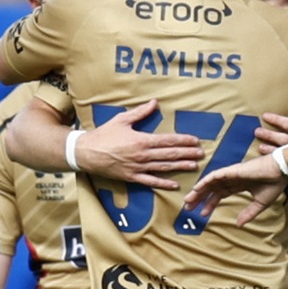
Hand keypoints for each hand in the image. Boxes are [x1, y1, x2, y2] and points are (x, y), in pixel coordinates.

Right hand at [78, 99, 202, 190]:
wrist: (87, 153)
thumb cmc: (104, 135)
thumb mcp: (122, 120)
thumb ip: (140, 112)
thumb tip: (154, 102)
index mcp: (142, 140)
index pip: (168, 140)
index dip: (183, 140)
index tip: (195, 140)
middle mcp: (143, 155)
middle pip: (170, 154)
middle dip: (187, 153)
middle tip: (201, 153)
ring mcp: (138, 168)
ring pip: (164, 168)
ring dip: (180, 167)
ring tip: (194, 166)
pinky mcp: (132, 177)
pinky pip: (150, 182)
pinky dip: (163, 184)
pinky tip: (174, 185)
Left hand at [185, 153, 287, 223]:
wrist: (281, 172)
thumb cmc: (274, 184)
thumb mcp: (260, 204)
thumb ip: (249, 213)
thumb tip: (239, 224)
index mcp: (239, 184)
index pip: (220, 194)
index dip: (210, 204)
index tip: (203, 214)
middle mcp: (233, 178)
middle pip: (211, 188)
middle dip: (199, 198)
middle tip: (188, 207)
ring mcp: (232, 173)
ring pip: (210, 182)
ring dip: (198, 191)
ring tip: (188, 200)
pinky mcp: (232, 170)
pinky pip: (215, 175)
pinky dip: (205, 181)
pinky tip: (197, 188)